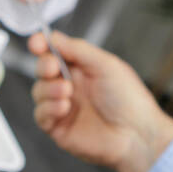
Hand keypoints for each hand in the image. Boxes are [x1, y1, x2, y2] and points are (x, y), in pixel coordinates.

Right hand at [29, 31, 172, 171]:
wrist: (136, 134)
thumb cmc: (129, 99)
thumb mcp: (105, 65)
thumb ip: (77, 49)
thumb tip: (53, 37)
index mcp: (82, 68)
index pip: (54, 52)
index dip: (42, 45)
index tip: (36, 43)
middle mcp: (71, 86)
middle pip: (42, 69)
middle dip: (44, 66)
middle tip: (53, 68)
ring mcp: (64, 107)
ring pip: (39, 91)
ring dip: (48, 89)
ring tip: (67, 92)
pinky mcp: (59, 128)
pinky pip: (40, 115)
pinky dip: (48, 108)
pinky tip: (64, 108)